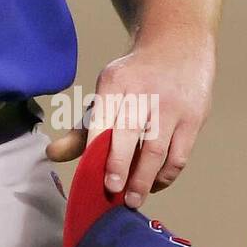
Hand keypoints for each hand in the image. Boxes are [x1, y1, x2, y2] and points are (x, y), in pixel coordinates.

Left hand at [44, 37, 214, 209]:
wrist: (178, 47)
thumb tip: (53, 154)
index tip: (91, 177)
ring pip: (157, 150)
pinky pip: (178, 156)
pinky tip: (154, 184)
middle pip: (129, 135)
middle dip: (119, 165)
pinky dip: (165, 175)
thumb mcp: (107, 92)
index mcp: (115, 84)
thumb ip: (82, 128)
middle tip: (112, 192)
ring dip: (144, 180)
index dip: (96, 151)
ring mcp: (172, 106)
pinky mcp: (194, 119)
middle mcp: (144, 93)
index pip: (102, 121)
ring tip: (132, 199)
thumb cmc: (135, 78)